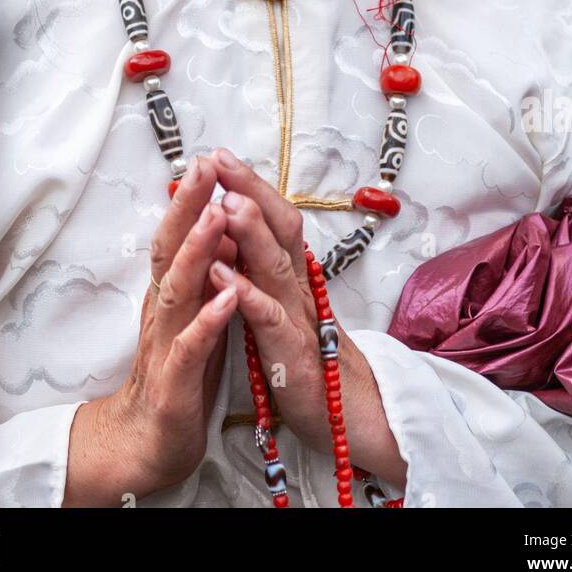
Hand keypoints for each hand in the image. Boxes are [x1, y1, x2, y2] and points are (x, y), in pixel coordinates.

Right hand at [64, 155, 237, 505]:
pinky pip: (190, 348)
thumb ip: (206, 273)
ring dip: (196, 252)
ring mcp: (166, 344)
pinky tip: (226, 297)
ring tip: (214, 216)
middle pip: (171, 250)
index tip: (209, 157)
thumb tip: (220, 226)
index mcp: (172, 293)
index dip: (192, 198)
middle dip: (188, 207)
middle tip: (204, 166)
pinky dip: (207, 321)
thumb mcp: (194, 313)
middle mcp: (164, 311)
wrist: (147, 442)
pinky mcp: (175, 383)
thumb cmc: (179, 373)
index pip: (178, 236)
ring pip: (177, 291)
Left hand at [205, 148, 406, 493]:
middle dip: (250, 190)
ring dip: (251, 232)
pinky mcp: (292, 354)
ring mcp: (299, 318)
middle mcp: (299, 287)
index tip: (220, 155)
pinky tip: (222, 271)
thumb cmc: (308, 358)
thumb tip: (238, 226)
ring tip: (225, 202)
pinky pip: (269, 319)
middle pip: (280, 227)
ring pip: (276, 265)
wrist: (351, 416)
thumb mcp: (285, 306)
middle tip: (221, 160)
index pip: (276, 217)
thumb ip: (266, 268)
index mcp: (293, 275)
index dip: (251, 184)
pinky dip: (246, 292)